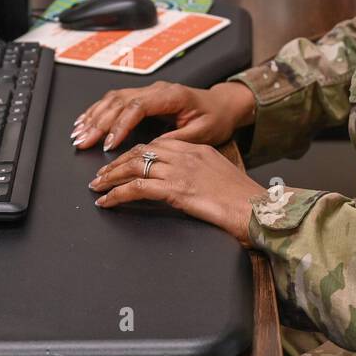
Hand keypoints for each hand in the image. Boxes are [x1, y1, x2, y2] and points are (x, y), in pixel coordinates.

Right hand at [71, 80, 255, 152]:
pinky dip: (99, 111)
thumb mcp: (203, 133)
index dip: (120, 124)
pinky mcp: (145, 97)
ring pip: (114, 99)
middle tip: (82, 142)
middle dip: (99, 123)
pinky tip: (86, 121)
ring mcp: (149, 91)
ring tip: (78, 134)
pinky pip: (116, 100)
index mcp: (172, 96)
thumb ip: (178, 140)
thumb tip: (152, 149)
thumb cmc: (216, 118)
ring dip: (94, 116)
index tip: (108, 144)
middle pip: (120, 101)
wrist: (223, 105)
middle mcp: (157, 90)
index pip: (138, 106)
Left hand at [88, 138, 267, 245]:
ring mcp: (181, 170)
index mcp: (198, 150)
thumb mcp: (221, 178)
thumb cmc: (245, 201)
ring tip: (97, 187)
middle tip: (101, 174)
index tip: (123, 163)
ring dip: (111, 177)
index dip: (135, 153)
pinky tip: (107, 202)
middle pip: (141, 151)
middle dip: (117, 163)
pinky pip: (138, 188)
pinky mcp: (176, 189)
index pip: (158, 146)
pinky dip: (117, 194)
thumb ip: (202, 175)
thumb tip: (188, 185)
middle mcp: (187, 155)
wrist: (258, 209)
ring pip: (134, 166)